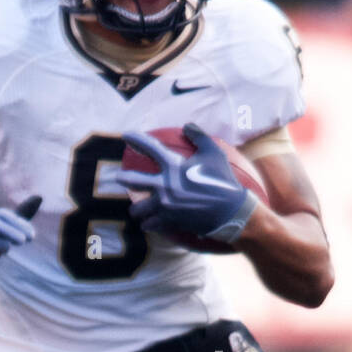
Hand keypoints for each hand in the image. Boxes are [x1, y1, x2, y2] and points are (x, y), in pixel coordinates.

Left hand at [101, 124, 258, 243]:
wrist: (231, 212)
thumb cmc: (223, 181)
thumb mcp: (214, 153)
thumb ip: (199, 136)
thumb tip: (187, 126)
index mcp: (173, 166)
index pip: (149, 148)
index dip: (135, 139)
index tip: (126, 135)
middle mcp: (164, 186)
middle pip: (130, 181)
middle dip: (122, 178)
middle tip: (120, 177)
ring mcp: (165, 206)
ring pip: (137, 209)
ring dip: (138, 208)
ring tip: (140, 208)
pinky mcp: (169, 222)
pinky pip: (149, 225)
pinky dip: (149, 224)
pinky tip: (151, 222)